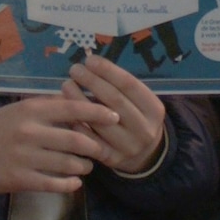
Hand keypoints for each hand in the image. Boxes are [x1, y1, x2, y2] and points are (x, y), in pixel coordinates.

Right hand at [0, 96, 120, 193]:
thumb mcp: (21, 109)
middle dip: (95, 146)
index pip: (73, 108)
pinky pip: (54, 184)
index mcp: (32, 110)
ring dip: (84, 166)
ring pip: (68, 163)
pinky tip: (75, 182)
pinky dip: (70, 184)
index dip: (98, 112)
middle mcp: (31, 131)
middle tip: (103, 150)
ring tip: (88, 166)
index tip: (115, 117)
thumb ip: (49, 107)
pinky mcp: (21, 179)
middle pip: (76, 139)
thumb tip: (82, 105)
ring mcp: (26, 157)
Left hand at [62, 55, 166, 172]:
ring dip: (79, 100)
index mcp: (154, 109)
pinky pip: (89, 138)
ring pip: (99, 120)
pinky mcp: (111, 158)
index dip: (108, 71)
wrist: (144, 154)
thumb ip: (120, 86)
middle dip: (92, 81)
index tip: (90, 60)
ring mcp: (128, 146)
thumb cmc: (136, 118)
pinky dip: (76, 122)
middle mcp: (144, 129)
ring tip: (66, 85)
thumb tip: (91, 64)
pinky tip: (66, 109)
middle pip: (114, 100)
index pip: (129, 85)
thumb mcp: (139, 102)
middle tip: (75, 69)